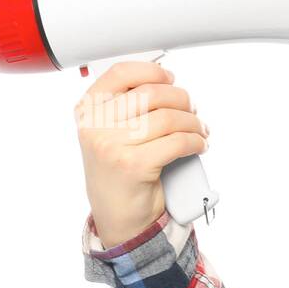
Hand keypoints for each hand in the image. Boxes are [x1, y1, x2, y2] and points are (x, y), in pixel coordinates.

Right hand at [75, 61, 208, 247]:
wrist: (117, 216)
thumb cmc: (120, 171)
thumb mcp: (111, 134)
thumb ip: (127, 108)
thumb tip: (168, 83)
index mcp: (88, 111)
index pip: (120, 72)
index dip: (152, 71)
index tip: (170, 78)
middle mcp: (95, 126)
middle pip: (152, 93)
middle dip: (182, 99)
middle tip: (193, 111)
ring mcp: (112, 146)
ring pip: (170, 118)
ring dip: (195, 123)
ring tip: (201, 131)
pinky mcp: (135, 165)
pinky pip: (179, 142)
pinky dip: (197, 141)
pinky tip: (200, 145)